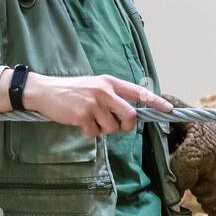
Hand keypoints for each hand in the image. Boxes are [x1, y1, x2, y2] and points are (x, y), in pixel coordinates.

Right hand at [26, 73, 172, 137]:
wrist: (46, 91)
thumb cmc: (74, 91)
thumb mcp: (96, 86)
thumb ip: (114, 96)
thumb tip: (132, 113)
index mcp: (111, 82)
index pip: (139, 92)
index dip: (156, 101)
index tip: (169, 109)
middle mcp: (105, 91)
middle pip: (130, 115)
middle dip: (127, 126)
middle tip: (117, 125)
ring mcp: (94, 104)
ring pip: (113, 127)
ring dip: (104, 129)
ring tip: (91, 119)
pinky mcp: (83, 116)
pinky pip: (96, 133)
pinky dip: (89, 132)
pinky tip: (80, 122)